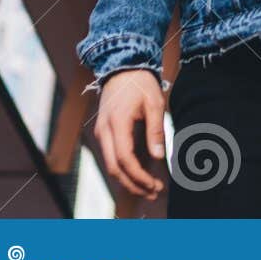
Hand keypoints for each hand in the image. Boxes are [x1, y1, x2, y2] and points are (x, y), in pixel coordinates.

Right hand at [95, 68, 166, 199]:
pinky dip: (124, 169)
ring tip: (148, 189)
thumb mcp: (154, 104)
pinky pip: (111, 156)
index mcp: (117, 123)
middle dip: (133, 184)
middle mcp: (104, 131)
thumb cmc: (140, 84)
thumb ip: (155, 131)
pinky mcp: (104, 132)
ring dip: (128, 179)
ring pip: (111, 165)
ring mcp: (101, 132)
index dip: (139, 176)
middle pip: (114, 168)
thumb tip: (159, 157)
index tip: (153, 185)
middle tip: (152, 193)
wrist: (122, 66)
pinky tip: (139, 174)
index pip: (125, 159)